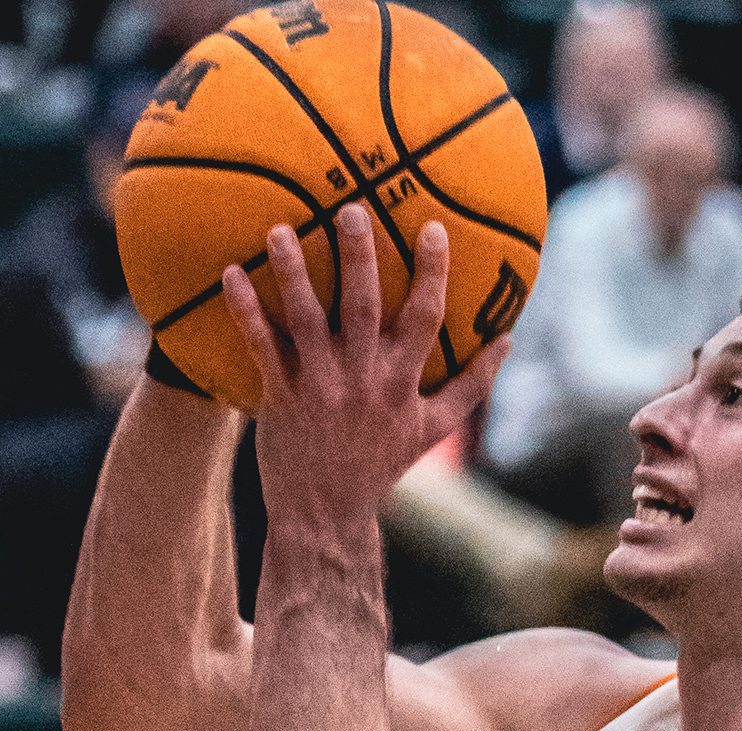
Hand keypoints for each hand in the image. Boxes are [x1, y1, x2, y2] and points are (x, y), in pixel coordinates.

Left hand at [223, 205, 509, 536]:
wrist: (327, 512)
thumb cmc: (381, 464)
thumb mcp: (434, 429)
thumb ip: (472, 383)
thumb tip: (509, 339)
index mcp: (402, 383)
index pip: (424, 319)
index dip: (431, 274)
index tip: (432, 228)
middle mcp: (363, 380)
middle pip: (363, 307)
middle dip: (359, 255)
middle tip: (350, 208)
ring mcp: (320, 386)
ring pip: (306, 319)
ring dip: (293, 273)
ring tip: (280, 229)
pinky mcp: (281, 395)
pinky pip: (262, 346)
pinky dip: (246, 310)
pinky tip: (232, 273)